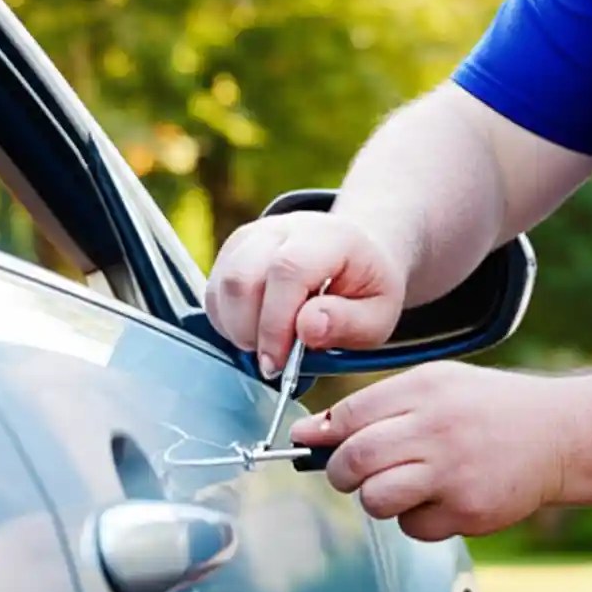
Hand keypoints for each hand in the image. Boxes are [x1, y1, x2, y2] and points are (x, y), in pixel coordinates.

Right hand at [204, 210, 408, 377]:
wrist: (354, 255)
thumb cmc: (366, 289)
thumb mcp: (378, 315)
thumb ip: (348, 323)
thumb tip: (307, 328)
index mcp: (328, 237)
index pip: (287, 271)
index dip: (276, 323)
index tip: (279, 363)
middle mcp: (284, 228)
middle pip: (242, 277)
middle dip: (250, 331)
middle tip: (273, 361)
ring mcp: (254, 236)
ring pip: (222, 285)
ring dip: (237, 329)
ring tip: (268, 346)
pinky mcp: (233, 251)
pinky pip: (213, 292)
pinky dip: (227, 323)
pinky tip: (256, 332)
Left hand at [288, 361, 564, 540]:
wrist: (559, 435)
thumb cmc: (487, 408)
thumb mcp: (436, 384)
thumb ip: (375, 404)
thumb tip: (308, 431)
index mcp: (425, 389)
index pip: (349, 416)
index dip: (325, 434)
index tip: (319, 442)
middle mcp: (437, 430)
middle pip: (354, 461)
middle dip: (340, 472)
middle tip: (352, 471)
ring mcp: (454, 473)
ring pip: (376, 500)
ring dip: (376, 497)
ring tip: (400, 482)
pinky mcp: (469, 511)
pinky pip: (413, 527)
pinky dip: (415, 518)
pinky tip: (438, 497)